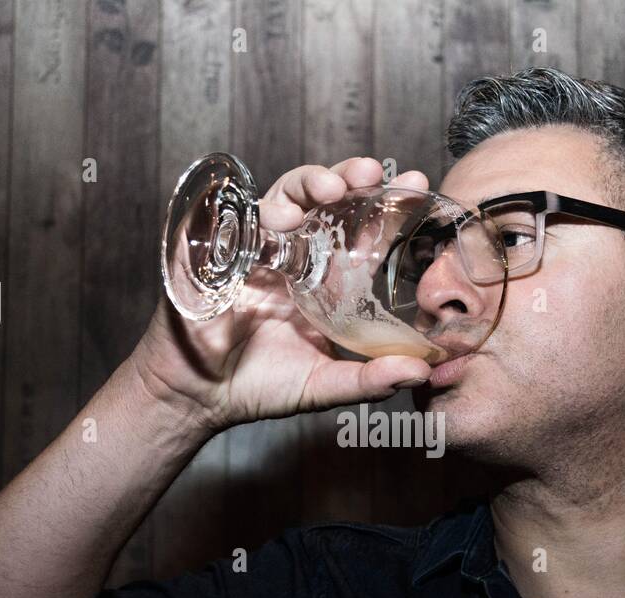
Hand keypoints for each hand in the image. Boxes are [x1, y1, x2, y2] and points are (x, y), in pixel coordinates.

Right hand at [134, 157, 433, 431]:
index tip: (417, 185)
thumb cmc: (261, 387)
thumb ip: (370, 378)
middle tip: (371, 173)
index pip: (360, 229)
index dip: (387, 205)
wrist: (200, 397)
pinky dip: (259, 209)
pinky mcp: (217, 249)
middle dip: (348, 176)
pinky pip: (236, 215)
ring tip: (330, 189)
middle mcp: (294, 254)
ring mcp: (256, 248)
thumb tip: (423, 372)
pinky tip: (283, 218)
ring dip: (308, 182)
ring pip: (284, 194)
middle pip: (325, 198)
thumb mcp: (324, 385)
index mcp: (323, 277)